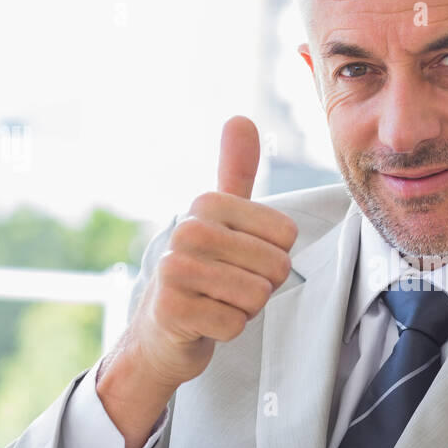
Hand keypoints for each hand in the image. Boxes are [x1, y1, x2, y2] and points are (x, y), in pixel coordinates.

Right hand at [97, 117, 297, 447]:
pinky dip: (226, 330)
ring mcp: (176, 270)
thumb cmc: (202, 272)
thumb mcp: (220, 218)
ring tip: (215, 301)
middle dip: (261, 286)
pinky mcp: (173, 310)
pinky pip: (235, 324)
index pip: (286, 235)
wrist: (161, 330)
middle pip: (277, 266)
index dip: (273, 257)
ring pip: (257, 296)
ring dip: (244, 309)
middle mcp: (188, 229)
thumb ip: (235, 171)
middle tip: (228, 286)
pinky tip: (203, 322)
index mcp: (207, 204)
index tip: (239, 260)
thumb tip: (241, 117)